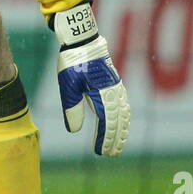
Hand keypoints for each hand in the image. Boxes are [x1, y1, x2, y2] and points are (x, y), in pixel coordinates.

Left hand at [53, 2, 129, 156]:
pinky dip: (125, 117)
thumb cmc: (72, 62)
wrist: (82, 39)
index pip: (107, 123)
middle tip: (112, 154)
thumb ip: (72, 109)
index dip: (105, 139)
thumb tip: (75, 130)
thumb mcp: (68, 86)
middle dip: (116, 139)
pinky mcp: (114, 82)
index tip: (102, 152)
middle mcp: (113, 92)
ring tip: (120, 143)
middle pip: (118, 121)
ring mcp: (116, 87)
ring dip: (122, 129)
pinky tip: (122, 121)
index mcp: (102, 94)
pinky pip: (124, 104)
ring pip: (124, 113)